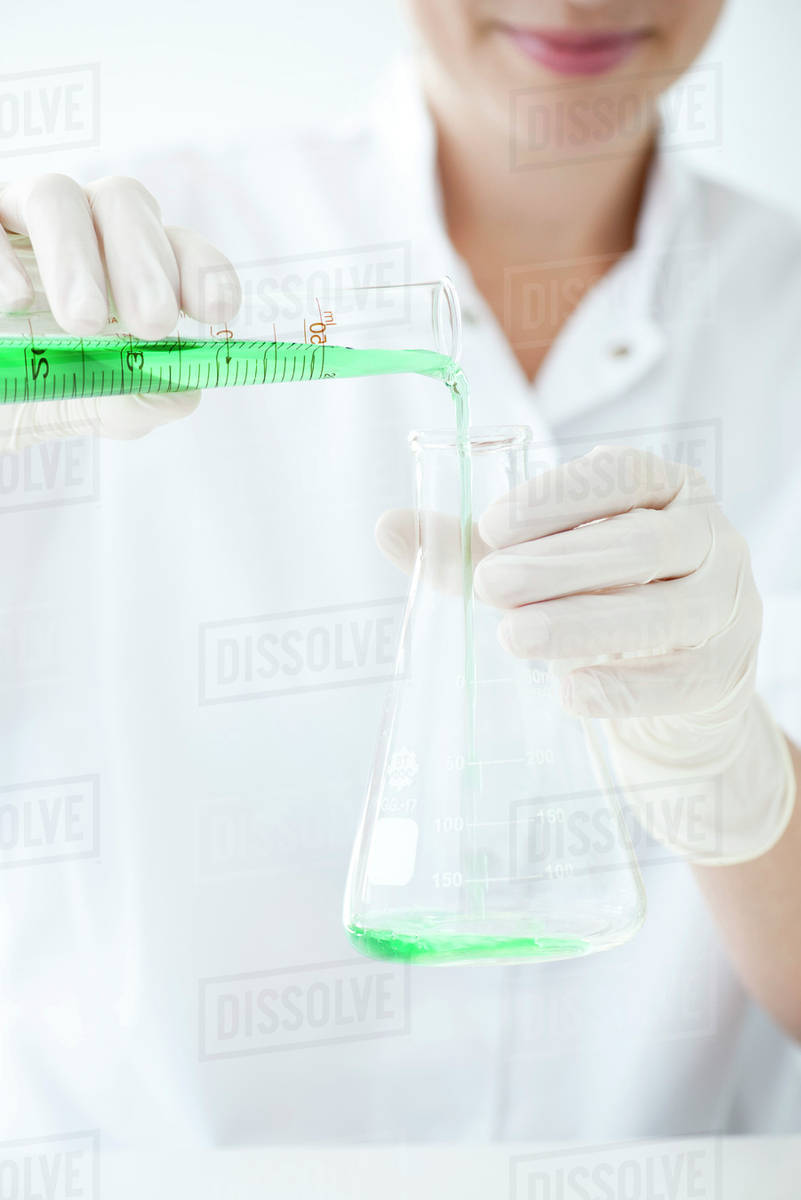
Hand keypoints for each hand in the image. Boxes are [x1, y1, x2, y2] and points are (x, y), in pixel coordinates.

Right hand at [0, 174, 240, 450]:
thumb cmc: (52, 394)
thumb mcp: (108, 408)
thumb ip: (148, 398)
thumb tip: (181, 385)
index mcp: (137, 264)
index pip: (182, 247)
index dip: (204, 272)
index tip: (215, 313)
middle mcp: (87, 227)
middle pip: (125, 203)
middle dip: (144, 264)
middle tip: (152, 323)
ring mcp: (25, 220)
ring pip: (56, 197)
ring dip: (76, 258)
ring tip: (83, 321)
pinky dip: (4, 257)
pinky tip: (17, 300)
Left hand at [471, 445, 794, 863]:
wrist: (678, 679)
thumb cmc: (602, 600)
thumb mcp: (539, 567)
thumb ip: (471, 548)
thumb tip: (387, 527)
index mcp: (664, 491)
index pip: (622, 474)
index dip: (559, 497)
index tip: (493, 526)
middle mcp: (708, 538)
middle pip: (643, 544)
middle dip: (563, 564)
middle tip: (490, 585)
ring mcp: (726, 606)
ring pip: (666, 612)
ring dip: (587, 624)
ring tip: (515, 636)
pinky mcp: (724, 673)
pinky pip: (680, 681)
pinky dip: (624, 688)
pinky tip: (570, 693)